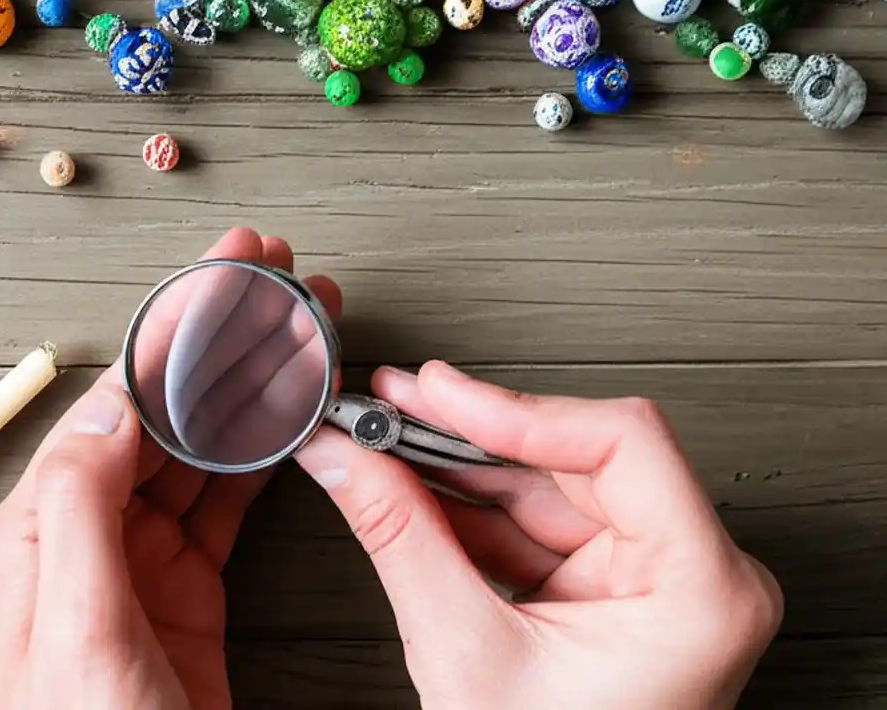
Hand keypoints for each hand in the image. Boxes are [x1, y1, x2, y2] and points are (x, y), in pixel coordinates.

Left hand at [0, 228, 341, 709]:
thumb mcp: (76, 625)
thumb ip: (82, 506)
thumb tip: (107, 401)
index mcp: (43, 525)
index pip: (116, 400)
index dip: (174, 328)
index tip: (223, 275)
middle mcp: (89, 529)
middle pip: (163, 409)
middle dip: (221, 337)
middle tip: (274, 277)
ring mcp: (142, 558)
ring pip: (202, 447)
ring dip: (248, 384)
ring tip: (295, 328)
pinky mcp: (187, 589)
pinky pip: (226, 501)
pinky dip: (261, 452)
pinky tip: (288, 414)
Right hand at [295, 361, 782, 709]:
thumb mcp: (465, 653)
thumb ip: (400, 538)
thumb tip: (348, 460)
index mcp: (700, 590)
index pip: (623, 444)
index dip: (518, 409)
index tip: (439, 395)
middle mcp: (690, 573)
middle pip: (576, 459)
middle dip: (470, 434)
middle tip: (394, 405)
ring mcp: (651, 579)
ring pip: (546, 485)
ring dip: (459, 466)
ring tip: (385, 441)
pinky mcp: (609, 588)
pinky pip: (535, 524)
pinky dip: (469, 508)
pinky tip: (413, 486)